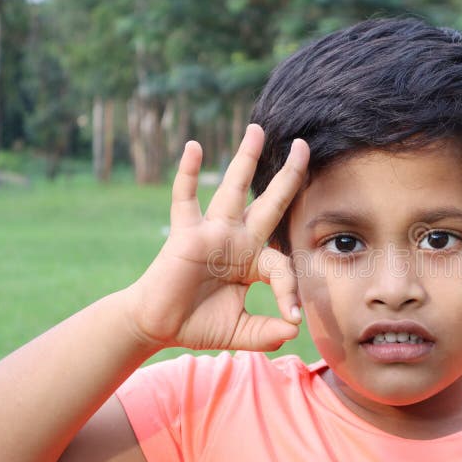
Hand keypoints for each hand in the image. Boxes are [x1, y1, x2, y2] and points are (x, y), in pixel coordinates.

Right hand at [124, 124, 308, 350]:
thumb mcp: (241, 332)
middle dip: (289, 175)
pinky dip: (187, 173)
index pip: (282, 265)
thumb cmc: (199, 324)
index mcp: (254, 261)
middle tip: (303, 146)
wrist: (158, 326)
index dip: (289, 292)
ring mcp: (212, 232)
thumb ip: (267, 333)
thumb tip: (293, 330)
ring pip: (233, 189)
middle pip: (270, 202)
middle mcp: (237, 239)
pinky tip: (194, 147)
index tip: (292, 317)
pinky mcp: (185, 233)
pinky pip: (185, 199)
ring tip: (256, 129)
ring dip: (245, 159)